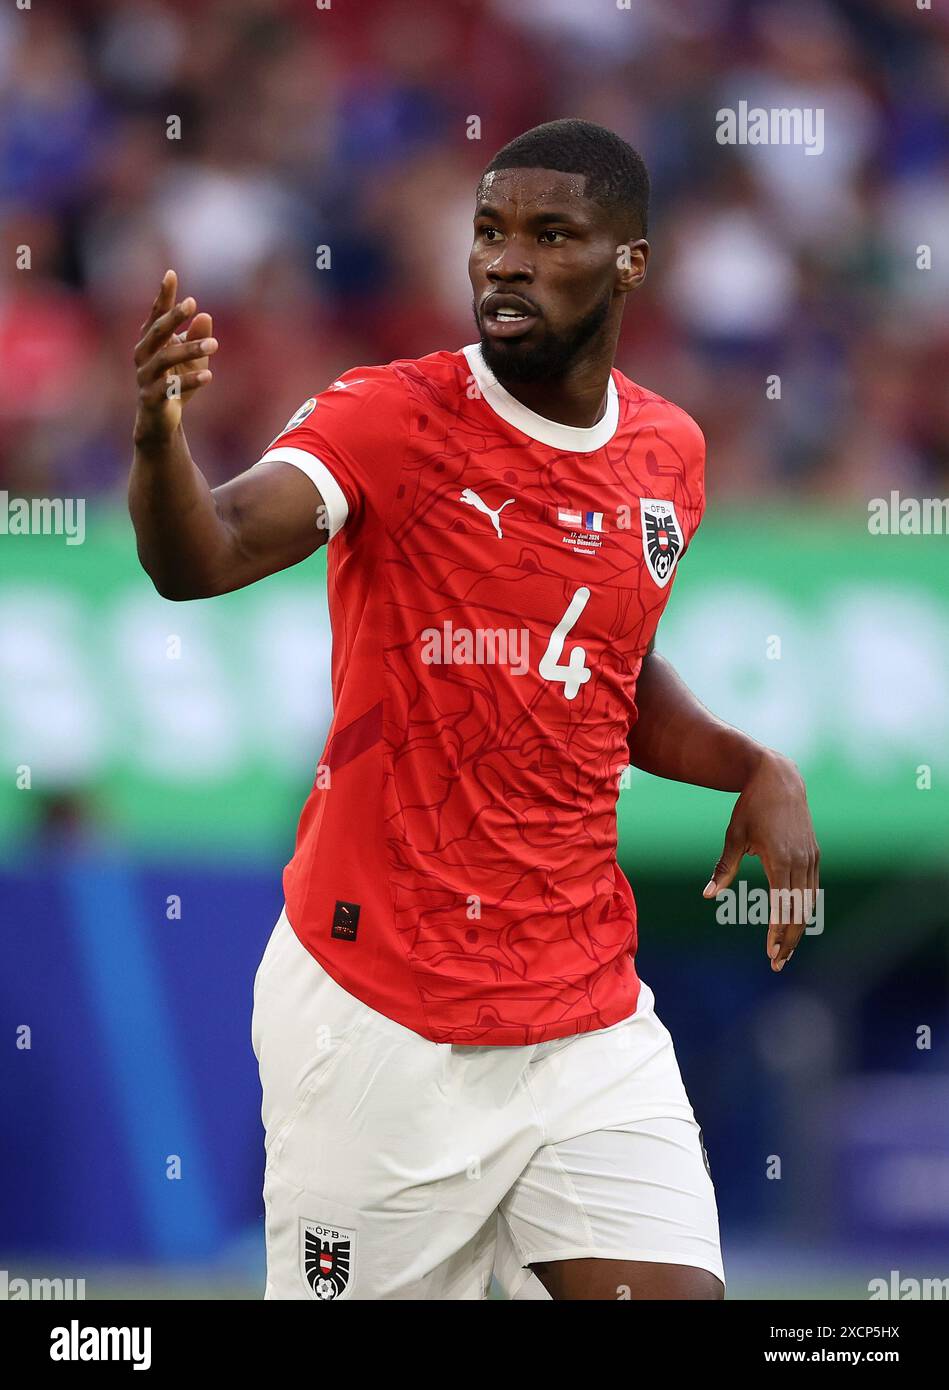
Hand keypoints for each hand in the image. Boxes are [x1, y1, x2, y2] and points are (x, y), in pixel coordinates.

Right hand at [133, 269, 217, 445]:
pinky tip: (208, 375)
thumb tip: (205, 315)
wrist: (161, 420)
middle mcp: (143, 355)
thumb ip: (198, 337)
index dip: (163, 296)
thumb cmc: (175, 382)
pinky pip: (170, 387)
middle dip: (173, 317)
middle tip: (192, 304)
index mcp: (151, 342)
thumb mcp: (193, 358)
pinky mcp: (152, 397)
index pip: (156, 315)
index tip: (171, 274)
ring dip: (190, 349)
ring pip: (165, 358)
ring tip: (214, 344)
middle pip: (157, 331)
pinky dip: (189, 381)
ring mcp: (145, 376)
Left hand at [702, 751, 819, 971]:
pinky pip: (811, 890)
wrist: (779, 779)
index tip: (770, 953)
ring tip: (785, 951)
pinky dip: (804, 910)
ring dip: (798, 929)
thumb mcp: (733, 837)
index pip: (781, 907)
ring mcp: (811, 859)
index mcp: (780, 860)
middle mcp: (801, 862)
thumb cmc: (750, 808)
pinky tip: (794, 924)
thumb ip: (723, 868)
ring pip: (808, 904)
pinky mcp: (814, 855)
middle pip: (799, 912)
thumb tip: (707, 895)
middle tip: (777, 963)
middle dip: (789, 940)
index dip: (776, 932)